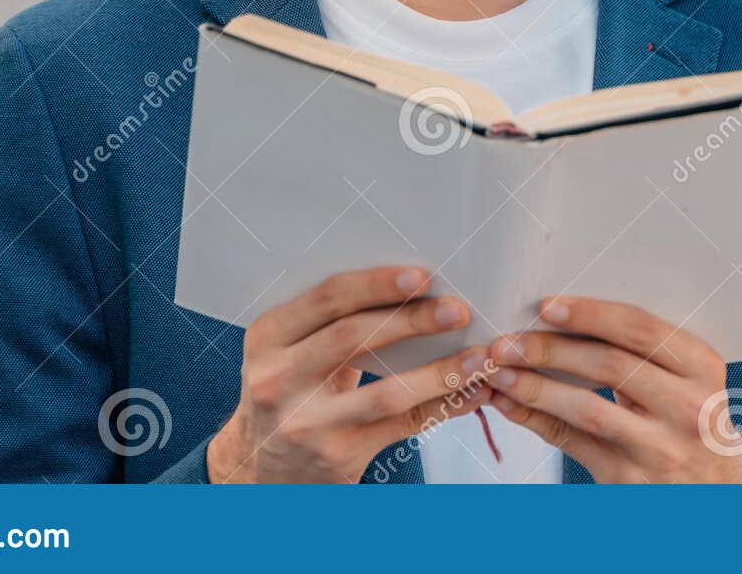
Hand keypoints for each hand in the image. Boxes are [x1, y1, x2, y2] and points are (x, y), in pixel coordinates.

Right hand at [207, 265, 491, 482]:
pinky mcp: (337, 456)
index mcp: (268, 337)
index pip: (326, 300)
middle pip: (353, 339)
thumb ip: (334, 320)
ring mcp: (306, 423)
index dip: (376, 284)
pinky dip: (442, 407)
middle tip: (458, 310)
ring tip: (479, 357)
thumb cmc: (292, 389)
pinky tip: (471, 393)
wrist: (263, 466)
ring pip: (385, 393)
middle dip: (413, 321)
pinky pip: (402, 427)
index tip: (422, 275)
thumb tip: (416, 285)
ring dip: (440, 373)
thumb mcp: (291, 350)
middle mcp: (278, 380)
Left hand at [483, 296, 741, 482]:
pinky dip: (535, 421)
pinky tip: (509, 404)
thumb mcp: (687, 376)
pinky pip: (572, 443)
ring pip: (587, 409)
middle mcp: (687, 408)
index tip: (546, 306)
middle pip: (610, 366)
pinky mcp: (629, 478)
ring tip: (499, 371)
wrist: (717, 486)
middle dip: (551, 350)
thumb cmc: (689, 413)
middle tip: (508, 340)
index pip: (641, 330)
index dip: (590, 315)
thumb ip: (641, 348)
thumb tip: (560, 314)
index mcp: (702, 367)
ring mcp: (659, 448)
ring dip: (535, 387)